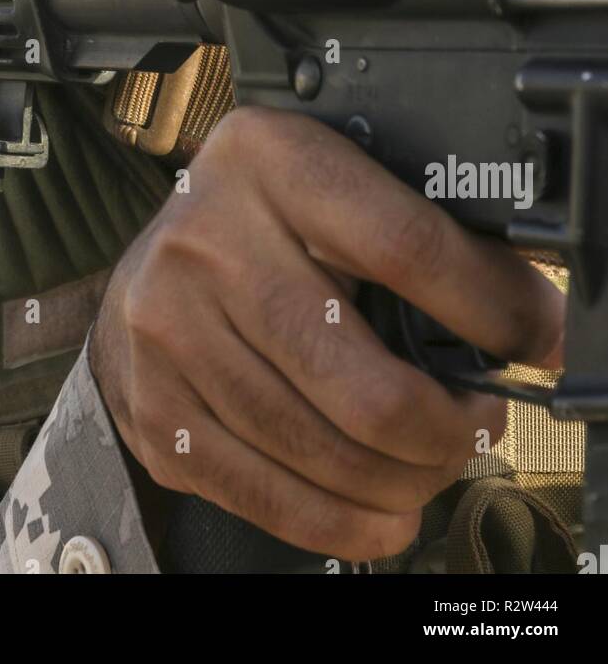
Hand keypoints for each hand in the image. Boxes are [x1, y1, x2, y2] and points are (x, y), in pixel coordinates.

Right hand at [88, 106, 564, 561]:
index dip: (488, 310)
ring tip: (432, 464)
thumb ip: (419, 233)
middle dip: (446, 430)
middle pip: (363, 383)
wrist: (150, 259)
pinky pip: (263, 494)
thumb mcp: (332, 183)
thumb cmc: (261, 218)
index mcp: (269, 160)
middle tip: (476, 425)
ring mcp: (168, 330)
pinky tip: (380, 511)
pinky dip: (338, 521)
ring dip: (401, 481)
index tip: (532, 340)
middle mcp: (205, 240)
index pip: (406, 247)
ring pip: (319, 450)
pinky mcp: (153, 408)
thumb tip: (530, 319)